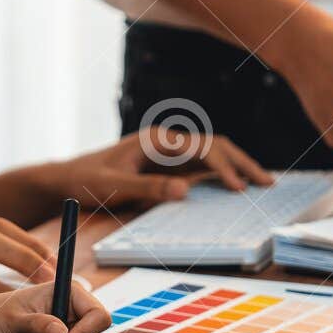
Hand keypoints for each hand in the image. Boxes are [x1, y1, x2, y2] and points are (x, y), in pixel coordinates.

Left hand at [43, 127, 271, 207]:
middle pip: (215, 146)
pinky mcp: (166, 168)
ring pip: (213, 155)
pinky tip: (237, 188)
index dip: (223, 167)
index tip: (238, 188)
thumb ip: (146, 188)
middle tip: (267, 184)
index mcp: (157, 141)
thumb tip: (185, 191)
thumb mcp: (112, 187)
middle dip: (242, 163)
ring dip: (236, 168)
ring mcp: (168, 154)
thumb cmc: (84, 181)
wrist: (65, 180)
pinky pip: (201, 169)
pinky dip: (222, 176)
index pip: (202, 148)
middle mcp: (167, 143)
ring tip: (261, 184)